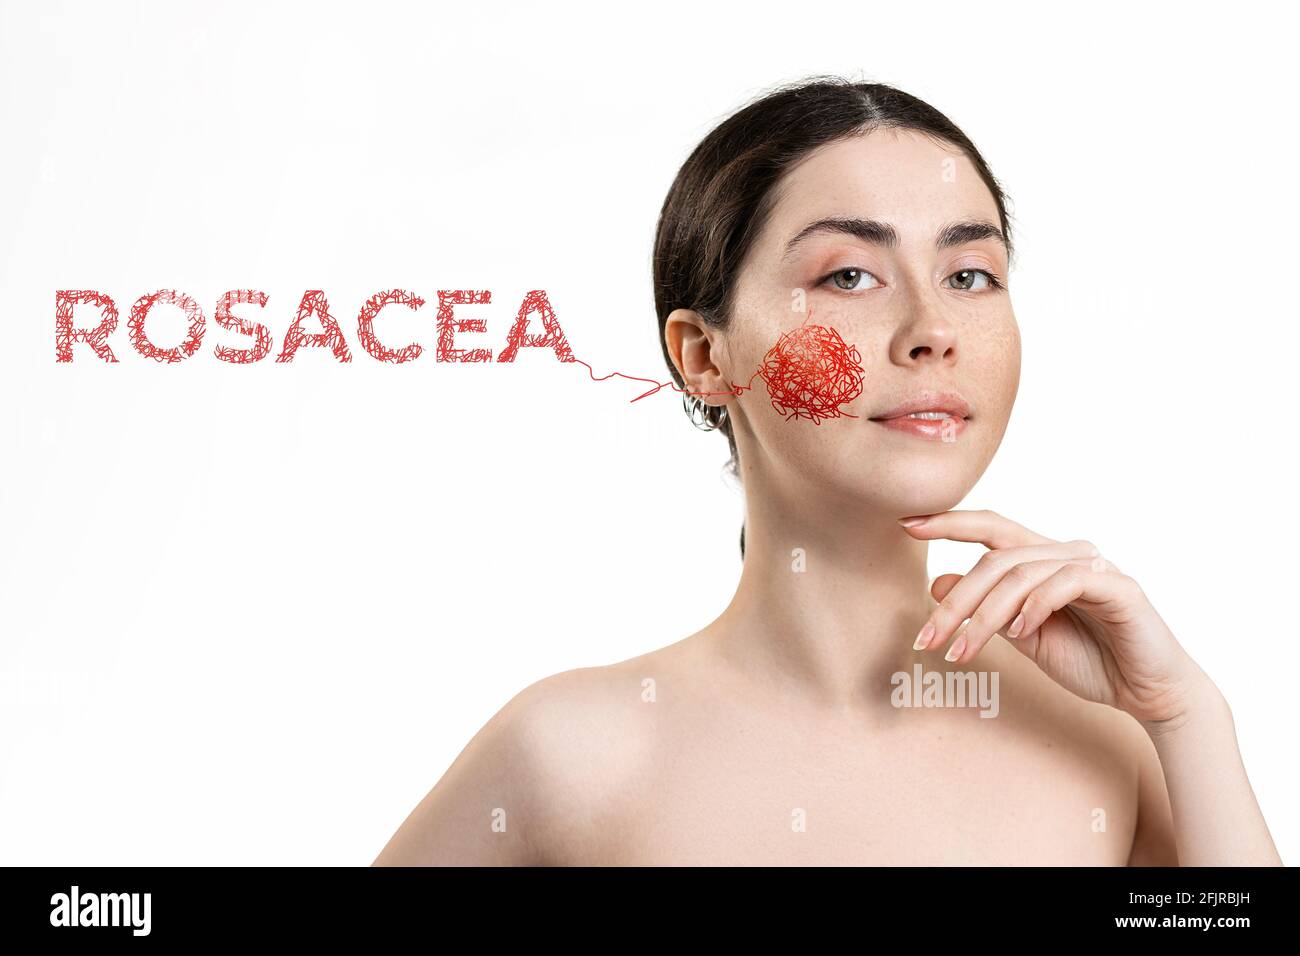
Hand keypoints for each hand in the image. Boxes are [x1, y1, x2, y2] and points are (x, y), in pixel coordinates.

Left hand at [900, 508, 1207, 727]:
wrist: (1149, 694)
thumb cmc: (1090, 661)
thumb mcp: (1023, 637)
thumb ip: (986, 610)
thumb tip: (938, 581)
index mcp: (1043, 560)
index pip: (991, 529)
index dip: (950, 521)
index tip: (906, 524)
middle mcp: (1067, 553)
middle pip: (995, 559)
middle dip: (956, 601)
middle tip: (927, 638)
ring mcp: (1094, 566)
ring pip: (1021, 573)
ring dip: (984, 615)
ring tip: (965, 651)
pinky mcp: (1118, 586)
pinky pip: (1065, 582)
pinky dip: (1035, 606)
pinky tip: (1020, 633)